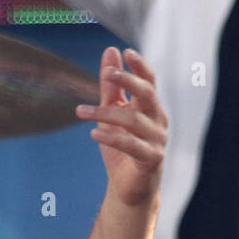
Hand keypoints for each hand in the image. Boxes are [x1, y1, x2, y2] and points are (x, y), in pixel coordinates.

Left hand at [75, 48, 165, 209]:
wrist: (129, 187)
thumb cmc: (122, 148)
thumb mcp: (112, 114)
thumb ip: (110, 87)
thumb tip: (111, 52)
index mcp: (150, 107)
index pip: (149, 81)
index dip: (140, 67)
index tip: (125, 52)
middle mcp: (158, 120)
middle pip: (147, 94)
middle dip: (128, 82)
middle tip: (107, 74)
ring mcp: (157, 140)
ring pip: (133, 120)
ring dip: (105, 114)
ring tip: (81, 111)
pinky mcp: (152, 159)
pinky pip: (131, 145)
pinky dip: (112, 138)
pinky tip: (93, 133)